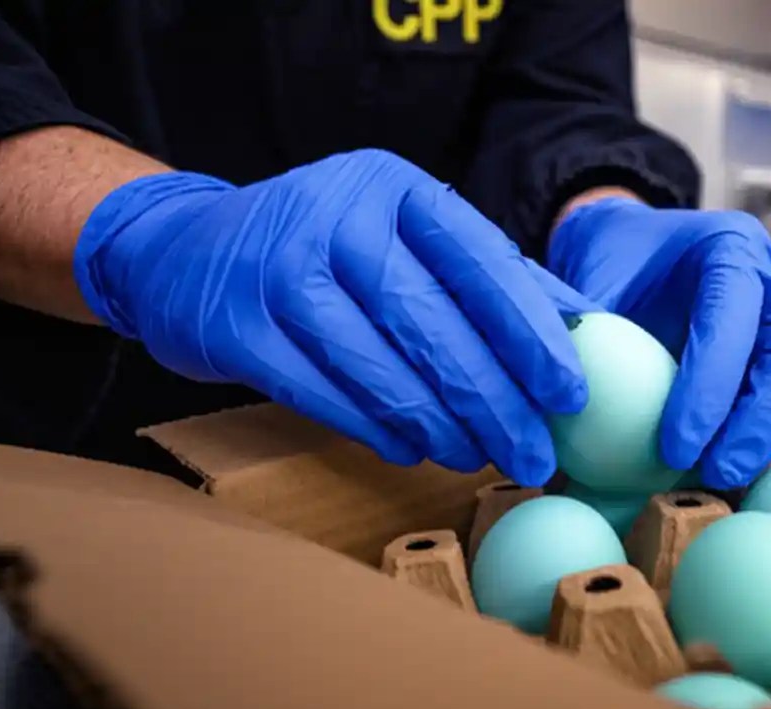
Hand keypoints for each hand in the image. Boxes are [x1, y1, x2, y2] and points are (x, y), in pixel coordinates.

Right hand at [74, 150, 595, 486]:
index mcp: (394, 187)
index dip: (532, 333)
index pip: (482, 261)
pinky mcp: (234, 325)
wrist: (182, 251)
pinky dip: (375, 428)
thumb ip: (489, 275)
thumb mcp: (403, 234)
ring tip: (479, 458)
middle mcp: (336, 215)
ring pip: (380, 365)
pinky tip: (412, 450)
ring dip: (441, 424)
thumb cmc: (322, 249)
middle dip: (496, 400)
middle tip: (536, 455)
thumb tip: (587, 327)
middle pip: (435, 322)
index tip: (572, 393)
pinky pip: (322, 392)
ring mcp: (278, 268)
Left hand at [549, 198, 770, 489]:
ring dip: (762, 441)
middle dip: (757, 423)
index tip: (675, 445)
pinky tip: (715, 475)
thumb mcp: (592, 277)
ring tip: (718, 482)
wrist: (631, 252)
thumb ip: (588, 331)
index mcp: (729, 248)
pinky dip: (752, 441)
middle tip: (716, 474)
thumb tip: (563, 416)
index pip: (733, 313)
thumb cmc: (611, 263)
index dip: (712, 383)